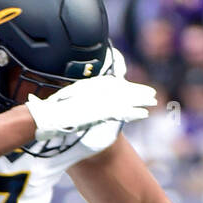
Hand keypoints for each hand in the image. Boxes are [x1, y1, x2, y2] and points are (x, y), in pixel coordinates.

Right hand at [26, 76, 155, 140]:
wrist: (48, 117)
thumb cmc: (51, 111)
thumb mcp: (61, 99)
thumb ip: (70, 99)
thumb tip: (67, 102)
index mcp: (89, 86)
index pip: (113, 85)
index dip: (126, 88)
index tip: (136, 90)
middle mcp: (97, 91)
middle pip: (123, 90)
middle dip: (138, 92)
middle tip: (152, 94)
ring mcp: (100, 101)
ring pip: (127, 99)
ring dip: (141, 100)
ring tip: (154, 101)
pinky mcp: (103, 112)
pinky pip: (123, 112)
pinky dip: (134, 112)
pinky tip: (145, 114)